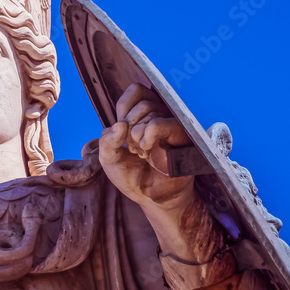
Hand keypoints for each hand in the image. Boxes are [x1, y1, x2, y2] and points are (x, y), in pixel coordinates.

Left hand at [98, 83, 195, 211]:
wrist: (151, 198)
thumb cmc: (133, 177)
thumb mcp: (109, 159)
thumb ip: (107, 141)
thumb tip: (120, 125)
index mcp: (145, 115)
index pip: (136, 91)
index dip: (124, 107)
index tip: (121, 130)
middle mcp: (161, 116)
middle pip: (143, 102)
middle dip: (130, 125)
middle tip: (133, 147)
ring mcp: (173, 126)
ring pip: (151, 110)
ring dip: (138, 133)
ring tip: (142, 152)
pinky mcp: (182, 138)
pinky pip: (162, 123)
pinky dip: (149, 132)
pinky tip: (147, 148)